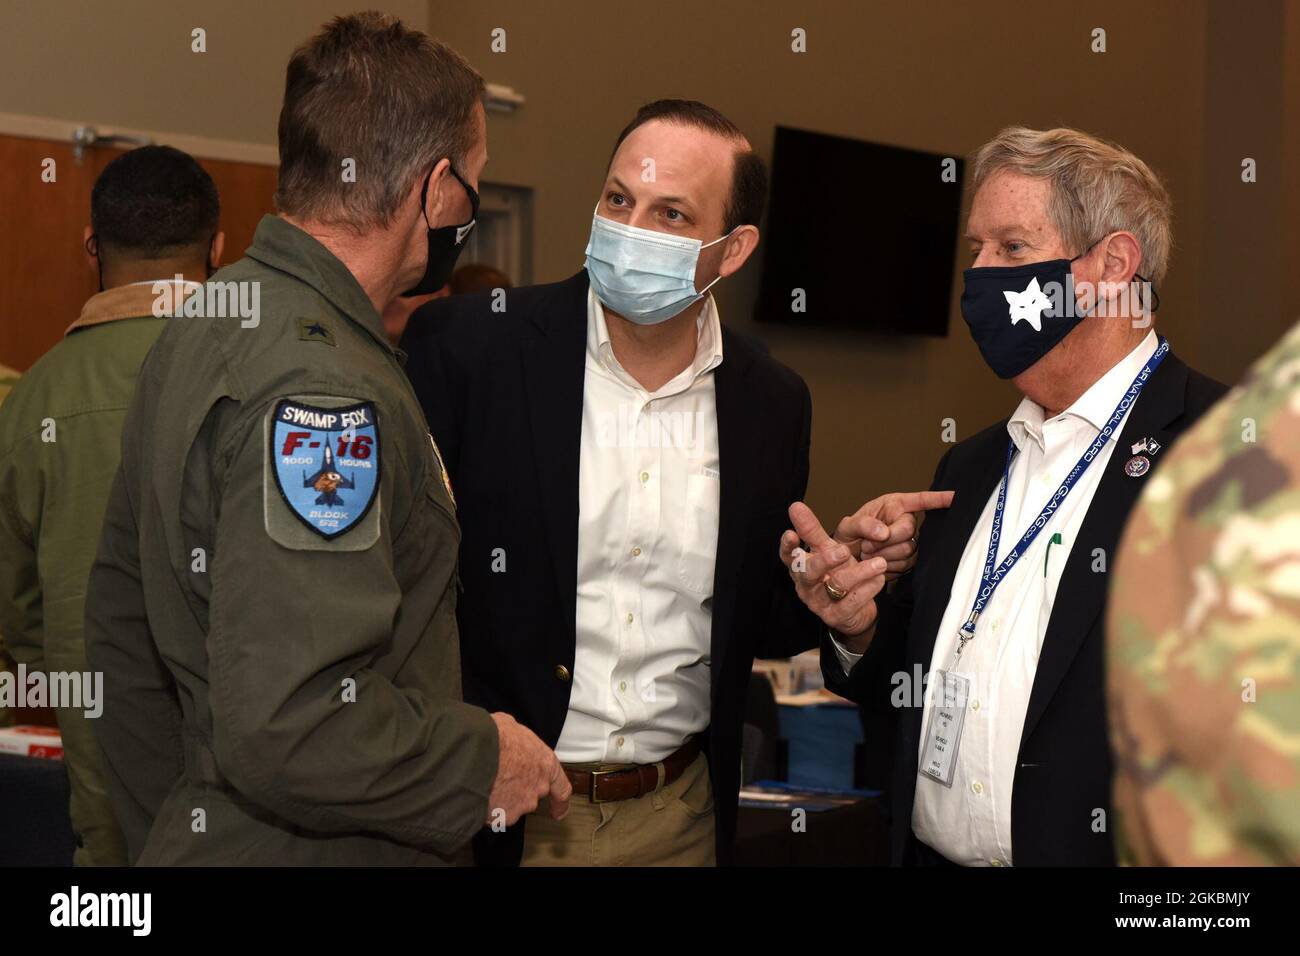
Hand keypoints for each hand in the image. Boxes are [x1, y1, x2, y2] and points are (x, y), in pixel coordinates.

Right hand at [486, 712, 570, 826]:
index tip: (558, 812)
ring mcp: (521, 805)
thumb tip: (508, 739)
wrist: (475, 754)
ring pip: (509, 806)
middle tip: (497, 779)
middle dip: (514, 792)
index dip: (560, 803)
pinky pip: (493, 815)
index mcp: (545, 765)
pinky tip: (476, 794)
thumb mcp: (511, 727)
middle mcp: (537, 789)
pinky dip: (485, 808)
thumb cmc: (495, 738)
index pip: (561, 789)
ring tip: (482, 782)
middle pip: (529, 796)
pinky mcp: (502, 817)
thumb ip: (516, 742)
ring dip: (498, 799)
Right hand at [779, 501, 888, 644]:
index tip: (791, 533)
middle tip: (844, 550)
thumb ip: (811, 530)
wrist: (854, 611)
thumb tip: (795, 505)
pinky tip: (879, 578)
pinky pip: (853, 601)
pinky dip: (869, 587)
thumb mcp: (825, 550)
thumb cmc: (836, 573)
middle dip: (826, 560)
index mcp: (799, 569)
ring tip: (880, 563)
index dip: (787, 547)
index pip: (788, 557)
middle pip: (809, 573)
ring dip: (860, 572)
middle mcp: (805, 587)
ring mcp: (820, 604)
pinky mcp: (837, 616)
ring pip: (837, 586)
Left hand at [832, 490, 954, 580]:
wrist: (846, 560)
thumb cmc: (848, 537)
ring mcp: (909, 541)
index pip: (920, 500)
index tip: (955, 497)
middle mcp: (904, 521)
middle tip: (866, 546)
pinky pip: (906, 564)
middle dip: (885, 540)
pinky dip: (889, 566)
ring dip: (884, 555)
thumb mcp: (847, 526)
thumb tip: (883, 531)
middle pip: (908, 530)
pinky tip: (878, 563)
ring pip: (908, 549)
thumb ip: (862, 524)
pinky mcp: (909, 560)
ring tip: (868, 553)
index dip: (939, 498)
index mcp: (894, 505)